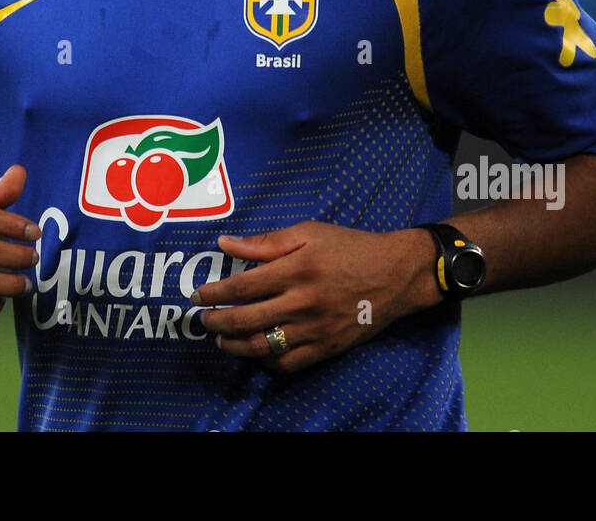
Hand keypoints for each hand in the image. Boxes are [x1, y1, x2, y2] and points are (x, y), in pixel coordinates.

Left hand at [193, 222, 439, 372]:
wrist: (396, 274)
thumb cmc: (351, 247)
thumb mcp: (310, 232)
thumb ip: (266, 241)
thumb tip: (225, 243)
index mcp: (297, 269)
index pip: (243, 287)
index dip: (215, 293)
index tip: (198, 294)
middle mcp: (303, 302)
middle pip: (246, 320)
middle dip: (216, 322)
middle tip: (203, 320)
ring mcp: (315, 329)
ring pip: (263, 346)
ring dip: (235, 345)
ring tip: (222, 339)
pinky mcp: (327, 348)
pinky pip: (289, 363)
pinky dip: (266, 361)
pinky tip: (256, 351)